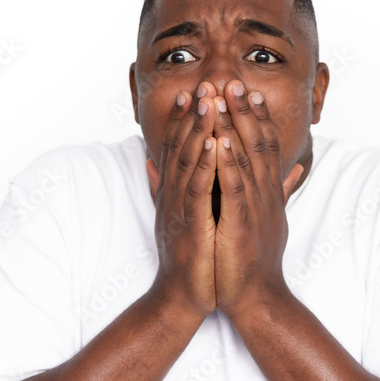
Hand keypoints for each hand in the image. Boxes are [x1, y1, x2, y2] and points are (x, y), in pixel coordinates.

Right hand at [146, 82, 219, 320]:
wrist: (185, 297)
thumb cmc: (195, 261)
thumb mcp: (193, 220)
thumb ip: (190, 193)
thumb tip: (168, 172)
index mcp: (179, 194)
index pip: (182, 150)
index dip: (189, 120)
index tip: (200, 92)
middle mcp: (175, 196)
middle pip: (182, 147)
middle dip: (194, 115)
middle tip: (204, 83)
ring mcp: (180, 208)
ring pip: (188, 161)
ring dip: (198, 129)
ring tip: (209, 101)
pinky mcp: (189, 224)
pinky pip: (197, 189)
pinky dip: (203, 164)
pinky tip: (211, 142)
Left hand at [212, 80, 303, 318]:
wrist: (256, 298)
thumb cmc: (253, 261)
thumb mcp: (267, 220)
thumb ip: (278, 192)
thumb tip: (295, 171)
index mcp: (267, 193)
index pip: (264, 146)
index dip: (256, 117)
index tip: (246, 90)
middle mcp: (265, 195)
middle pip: (257, 143)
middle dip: (243, 110)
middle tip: (232, 80)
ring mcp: (255, 208)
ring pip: (245, 158)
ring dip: (233, 126)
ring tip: (221, 98)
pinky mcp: (242, 224)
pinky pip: (235, 187)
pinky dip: (227, 162)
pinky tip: (219, 140)